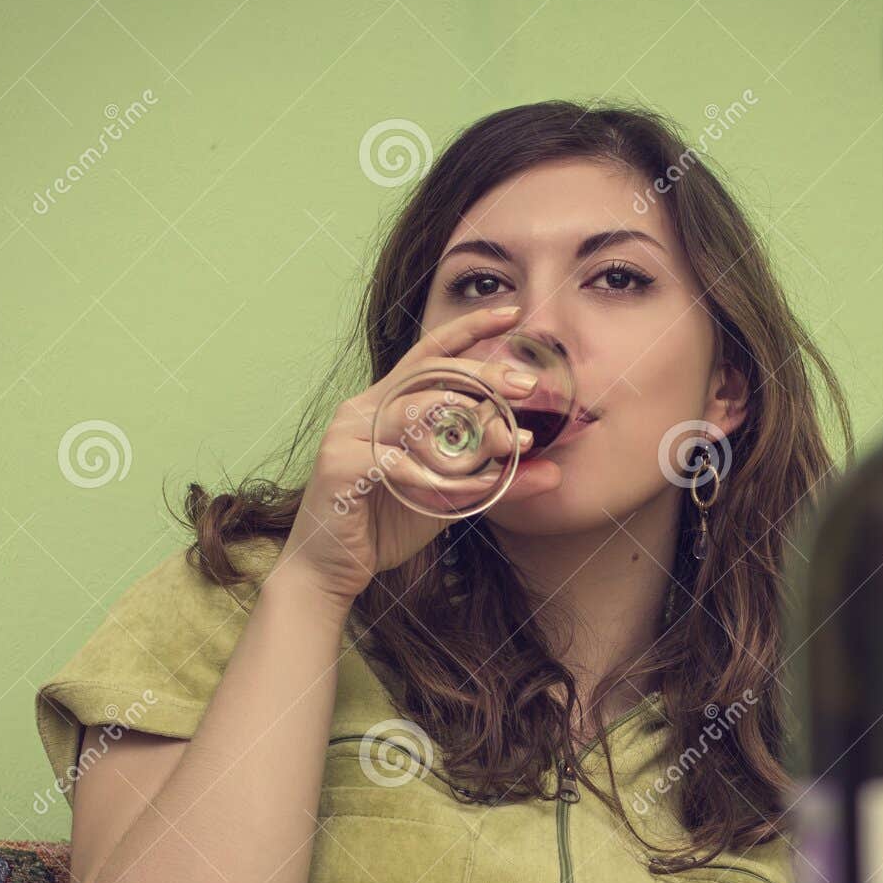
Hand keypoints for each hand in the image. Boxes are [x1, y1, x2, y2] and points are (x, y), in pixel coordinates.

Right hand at [272, 304, 563, 606]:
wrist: (330, 568)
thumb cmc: (387, 523)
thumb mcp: (451, 498)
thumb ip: (494, 478)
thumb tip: (552, 471)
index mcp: (390, 402)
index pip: (431, 354)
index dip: (470, 330)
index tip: (513, 314)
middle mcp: (366, 406)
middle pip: (430, 374)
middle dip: (484, 375)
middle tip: (528, 385)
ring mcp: (348, 432)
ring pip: (416, 414)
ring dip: (466, 433)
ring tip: (506, 448)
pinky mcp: (339, 465)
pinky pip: (396, 462)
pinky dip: (431, 479)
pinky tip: (454, 494)